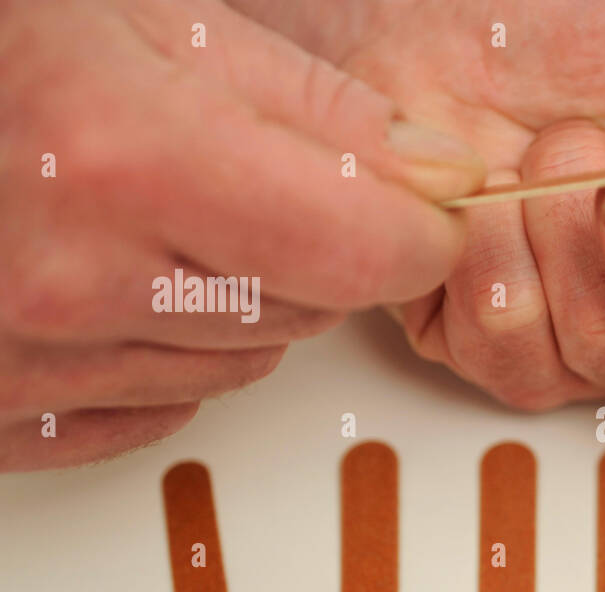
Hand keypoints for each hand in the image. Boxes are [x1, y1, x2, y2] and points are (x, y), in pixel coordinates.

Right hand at [0, 0, 482, 469]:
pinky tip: (108, 278)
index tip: (415, 206)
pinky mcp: (0, 413)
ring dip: (239, 296)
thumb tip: (434, 172)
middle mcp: (75, 281)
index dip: (416, 230)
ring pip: (245, 361)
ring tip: (150, 214)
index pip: (366, 251)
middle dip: (318, 246)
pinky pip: (162, 405)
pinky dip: (167, 349)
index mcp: (124, 157)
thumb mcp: (141, 10)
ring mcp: (27, 361)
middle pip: (313, 308)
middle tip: (237, 173)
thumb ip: (310, 100)